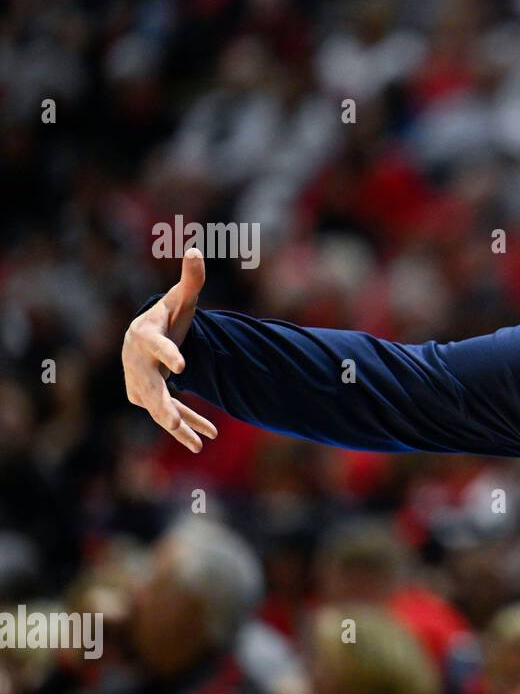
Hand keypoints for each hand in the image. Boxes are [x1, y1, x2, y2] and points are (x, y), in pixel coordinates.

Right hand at [121, 248, 217, 452]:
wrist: (147, 339)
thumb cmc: (167, 316)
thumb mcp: (181, 299)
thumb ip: (191, 279)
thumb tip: (197, 249)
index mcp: (144, 334)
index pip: (154, 344)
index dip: (167, 354)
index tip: (183, 366)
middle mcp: (136, 361)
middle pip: (147, 385)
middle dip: (161, 405)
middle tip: (172, 422)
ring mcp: (139, 382)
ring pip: (158, 406)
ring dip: (178, 424)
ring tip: (198, 443)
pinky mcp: (147, 397)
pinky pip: (170, 412)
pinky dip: (189, 425)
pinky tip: (208, 439)